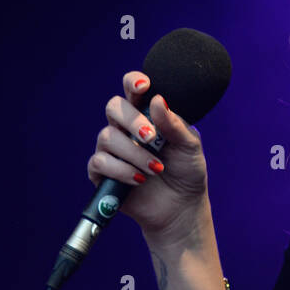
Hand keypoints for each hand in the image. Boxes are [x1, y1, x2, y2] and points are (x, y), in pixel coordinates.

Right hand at [87, 71, 210, 248]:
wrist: (181, 207)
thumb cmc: (187, 172)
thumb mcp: (190, 147)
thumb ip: (175, 125)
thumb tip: (157, 100)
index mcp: (147, 115)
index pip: (133, 90)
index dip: (133, 82)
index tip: (144, 86)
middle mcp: (125, 128)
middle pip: (114, 108)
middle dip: (132, 120)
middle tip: (151, 137)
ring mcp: (112, 150)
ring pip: (107, 137)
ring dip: (133, 153)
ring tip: (156, 168)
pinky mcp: (102, 173)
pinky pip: (100, 162)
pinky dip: (122, 170)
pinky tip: (140, 179)